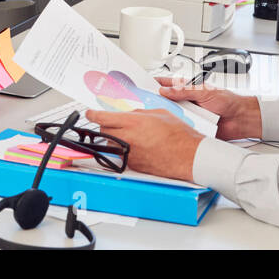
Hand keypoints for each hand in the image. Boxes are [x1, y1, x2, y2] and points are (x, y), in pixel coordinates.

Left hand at [84, 108, 203, 181]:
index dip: (93, 115)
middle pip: (104, 131)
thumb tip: (129, 115)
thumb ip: (139, 113)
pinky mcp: (134, 165)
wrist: (189, 156)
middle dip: (106, 126)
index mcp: (133, 123)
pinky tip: (138, 146)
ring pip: (111, 144)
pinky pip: (121, 155)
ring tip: (130, 135)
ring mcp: (130, 154)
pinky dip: (124, 150)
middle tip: (114, 123)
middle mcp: (128, 139)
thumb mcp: (159, 114)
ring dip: (115, 138)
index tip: (89, 113)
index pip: (103, 118)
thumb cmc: (179, 135)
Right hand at [156, 80, 261, 140]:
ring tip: (160, 117)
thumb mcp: (204, 92)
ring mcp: (188, 115)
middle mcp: (186, 102)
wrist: (241, 119)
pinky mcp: (192, 128)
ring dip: (168, 117)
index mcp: (187, 89)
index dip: (154, 84)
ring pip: (171, 116)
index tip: (142, 86)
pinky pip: (180, 128)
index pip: (166, 84)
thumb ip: (184, 91)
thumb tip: (165, 90)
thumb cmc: (228, 101)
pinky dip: (177, 129)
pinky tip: (173, 129)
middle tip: (147, 104)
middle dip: (157, 103)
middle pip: (165, 102)